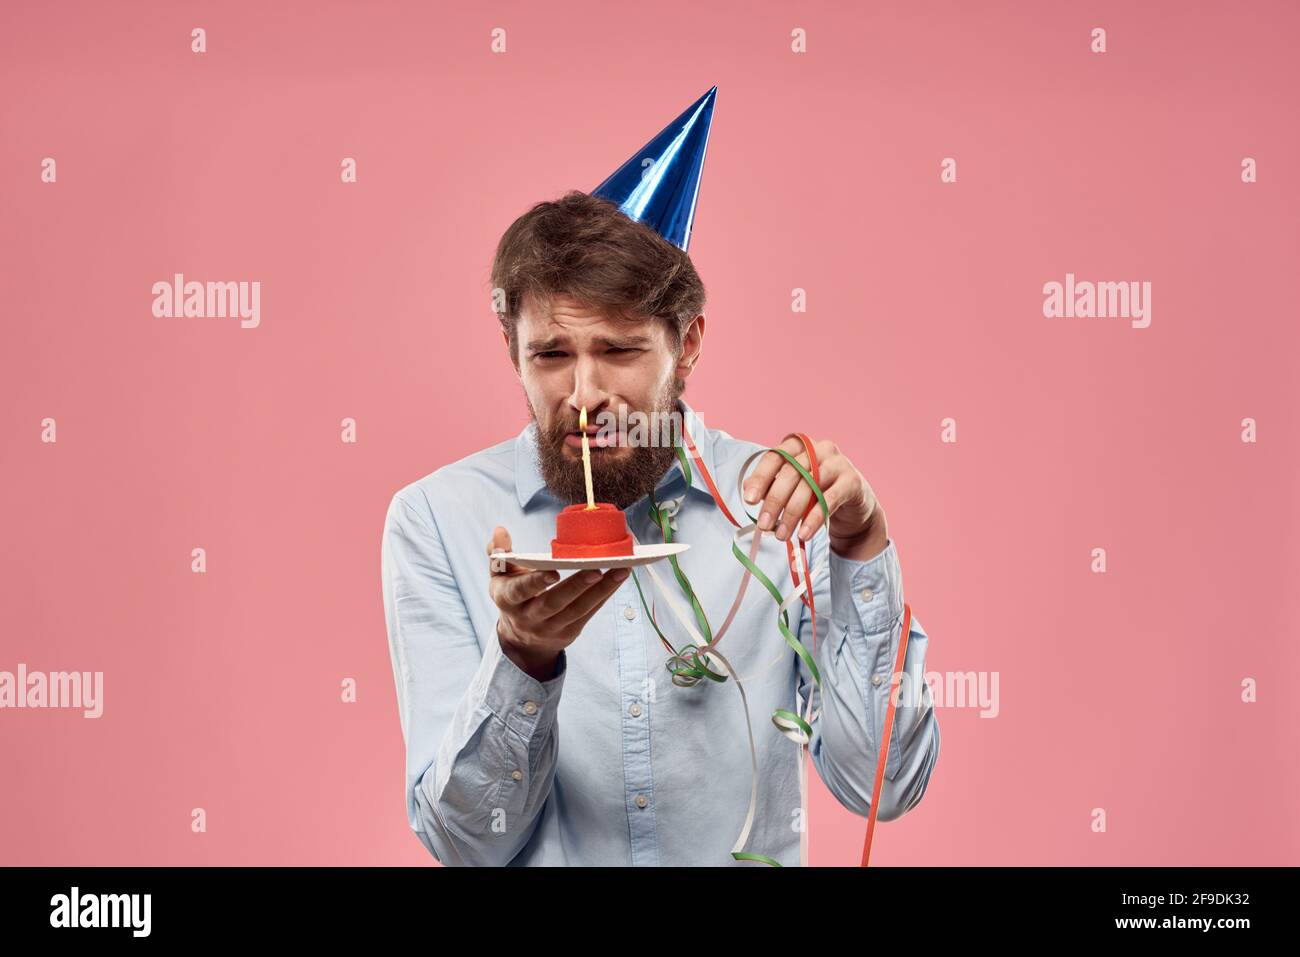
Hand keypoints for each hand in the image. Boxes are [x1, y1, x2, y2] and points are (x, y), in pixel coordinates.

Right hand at [487, 526, 629, 679]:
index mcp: (507, 599)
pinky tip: (618, 579)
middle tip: (595, 570)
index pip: (521, 592)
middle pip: (553, 603)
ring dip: (601, 590)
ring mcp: (550, 628)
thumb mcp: (499, 576)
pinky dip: (605, 595)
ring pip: (577, 609)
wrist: (521, 639)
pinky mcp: (570, 632)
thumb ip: (498, 553)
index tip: (553, 572)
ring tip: (619, 570)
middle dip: (575, 587)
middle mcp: (528, 617)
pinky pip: (589, 613)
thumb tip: (500, 531)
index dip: (536, 582)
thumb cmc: (512, 595)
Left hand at [741, 437, 887, 560]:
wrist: (852, 504)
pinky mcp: (852, 480)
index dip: (760, 478)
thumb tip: (748, 491)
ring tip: (782, 535)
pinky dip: (814, 518)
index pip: (775, 457)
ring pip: (809, 486)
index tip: (749, 500)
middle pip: (791, 473)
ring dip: (792, 514)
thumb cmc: (816, 492)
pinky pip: (830, 499)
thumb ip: (771, 486)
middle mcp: (818, 449)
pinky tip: (804, 534)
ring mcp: (838, 462)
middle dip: (774, 502)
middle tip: (764, 525)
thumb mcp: (792, 488)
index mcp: (799, 446)